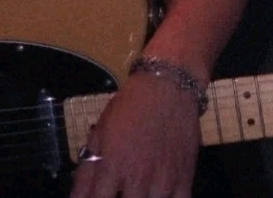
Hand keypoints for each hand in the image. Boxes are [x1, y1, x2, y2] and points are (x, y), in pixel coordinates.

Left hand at [70, 71, 200, 197]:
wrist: (168, 86)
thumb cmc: (131, 106)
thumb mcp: (101, 131)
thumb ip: (87, 169)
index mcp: (113, 166)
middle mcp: (137, 178)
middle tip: (120, 190)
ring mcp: (163, 182)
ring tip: (137, 191)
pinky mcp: (185, 181)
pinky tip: (159, 193)